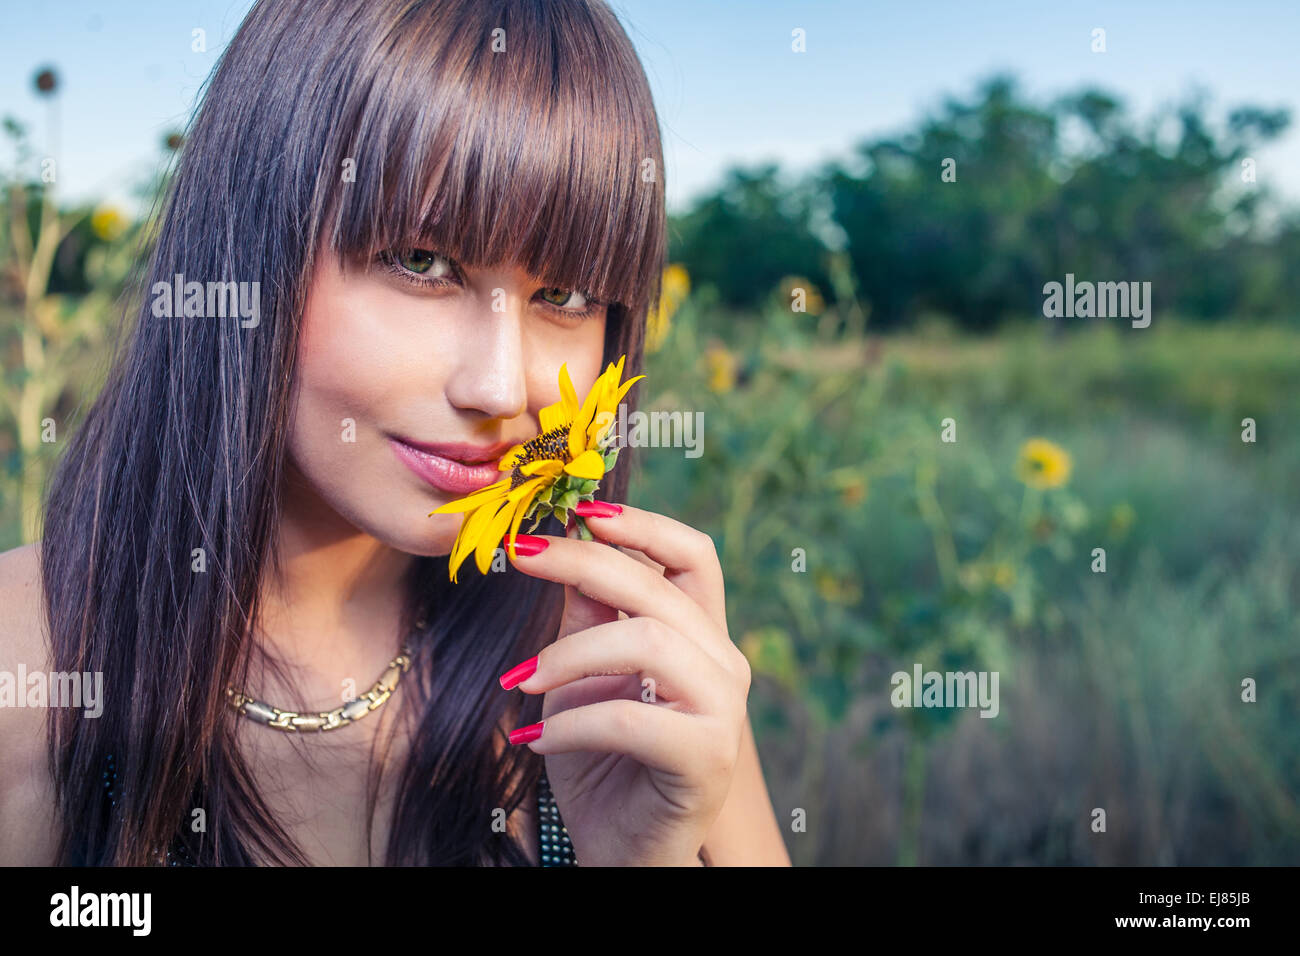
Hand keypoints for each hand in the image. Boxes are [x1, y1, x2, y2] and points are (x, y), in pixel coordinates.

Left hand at [499, 502, 750, 865]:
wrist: (618, 850)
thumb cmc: (599, 761)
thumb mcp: (581, 675)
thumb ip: (585, 613)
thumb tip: (562, 539)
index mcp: (700, 636)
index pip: (694, 556)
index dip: (644, 523)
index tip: (582, 509)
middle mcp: (723, 665)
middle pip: (659, 589)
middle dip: (582, 562)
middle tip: (517, 556)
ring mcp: (723, 712)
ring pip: (648, 642)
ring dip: (567, 656)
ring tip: (519, 682)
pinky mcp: (706, 759)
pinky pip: (632, 717)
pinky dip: (571, 722)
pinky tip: (533, 739)